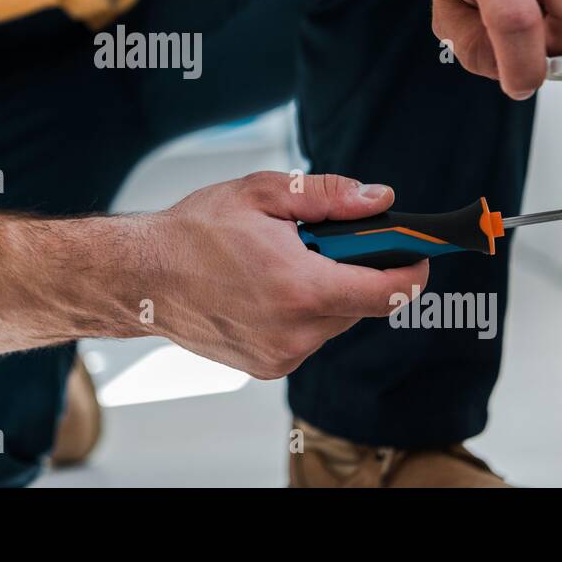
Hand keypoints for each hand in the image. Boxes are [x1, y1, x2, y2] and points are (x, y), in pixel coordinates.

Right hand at [142, 171, 427, 379]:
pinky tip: (269, 287)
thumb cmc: (194, 232)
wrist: (142, 277)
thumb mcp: (263, 194)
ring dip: (327, 290)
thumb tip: (379, 198)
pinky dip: (303, 311)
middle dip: (357, 270)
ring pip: (335, 320)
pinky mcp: (268, 367)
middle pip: (362, 304)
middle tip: (326, 240)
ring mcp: (281, 355)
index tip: (419, 253)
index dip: (412, 270)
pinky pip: (309, 336)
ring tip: (286, 262)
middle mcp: (294, 332)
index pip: (387, 293)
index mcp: (299, 287)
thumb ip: (329, 196)